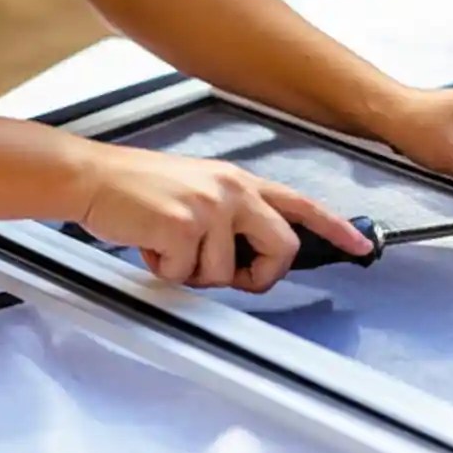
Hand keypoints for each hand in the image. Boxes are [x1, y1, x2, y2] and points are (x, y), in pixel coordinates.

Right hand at [76, 144, 370, 291]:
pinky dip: (163, 271)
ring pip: (225, 273)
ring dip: (192, 273)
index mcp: (240, 182)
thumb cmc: (140, 189)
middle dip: (260, 275)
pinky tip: (149, 245)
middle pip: (282, 249)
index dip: (335, 227)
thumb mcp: (199, 190)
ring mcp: (210, 207)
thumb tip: (250, 260)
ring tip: (167, 245)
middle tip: (232, 276)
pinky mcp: (183, 225)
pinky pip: (186, 275)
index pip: (301, 205)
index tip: (360, 245)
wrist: (92, 177)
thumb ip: (232, 217)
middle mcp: (233, 190)